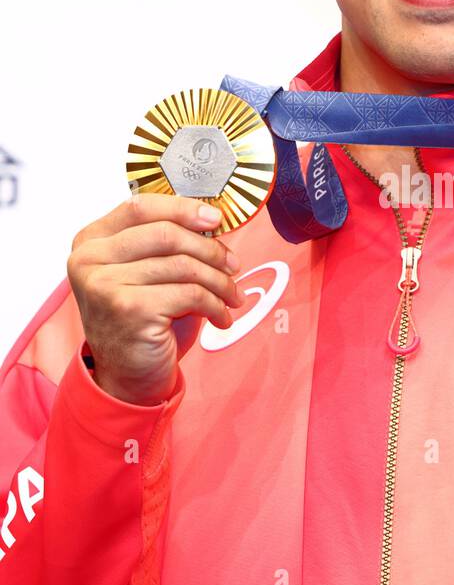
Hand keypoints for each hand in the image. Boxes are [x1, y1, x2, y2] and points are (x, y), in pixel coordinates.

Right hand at [66, 193, 244, 405]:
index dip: (182, 208)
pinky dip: (215, 305)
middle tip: (233, 265)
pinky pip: (190, 294)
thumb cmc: (143, 322)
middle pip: (166, 233)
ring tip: (231, 296)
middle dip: (210, 248)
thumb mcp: (149, 273)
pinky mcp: (129, 309)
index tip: (215, 218)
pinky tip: (221, 317)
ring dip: (219, 281)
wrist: (128, 377)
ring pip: (184, 265)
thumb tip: (213, 220)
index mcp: (90, 242)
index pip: (140, 207)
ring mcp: (105, 284)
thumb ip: (166, 244)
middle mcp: (89, 260)